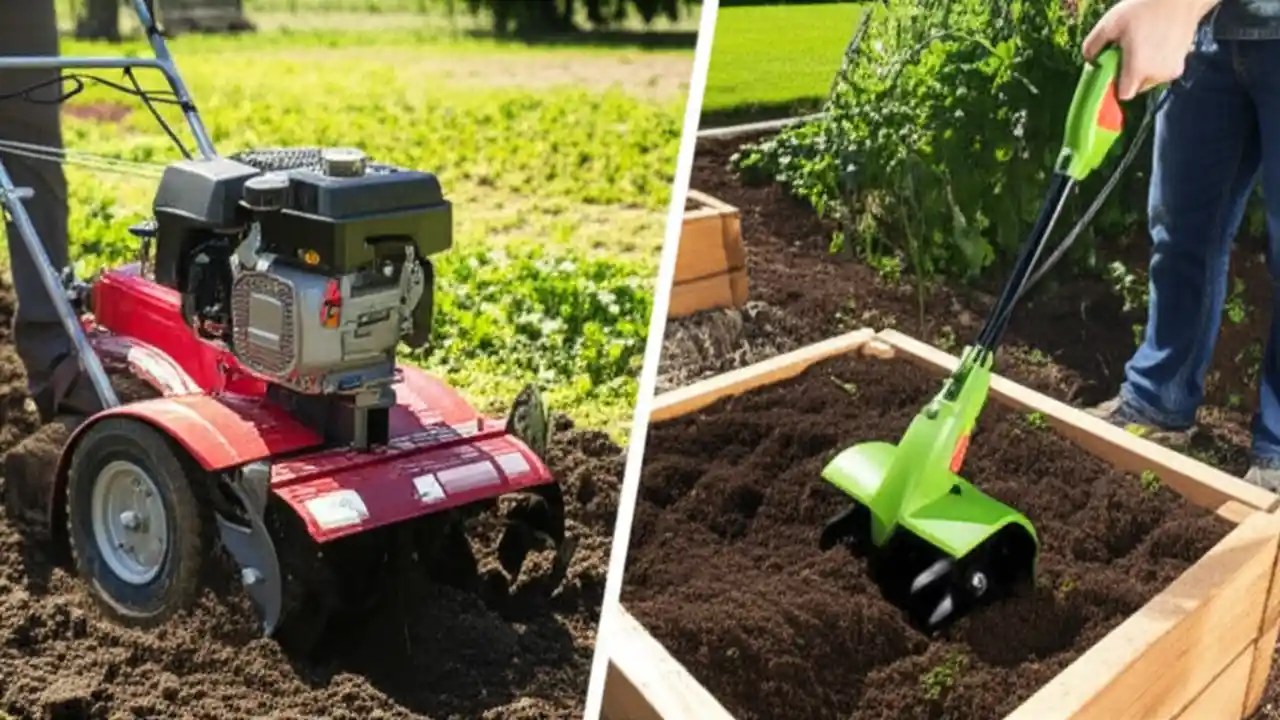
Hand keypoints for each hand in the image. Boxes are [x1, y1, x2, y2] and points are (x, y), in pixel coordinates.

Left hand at [1082, 0, 1216, 99]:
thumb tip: (1090, 61)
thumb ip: (1092, 46)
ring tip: (1142, 45)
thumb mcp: (1109, 24)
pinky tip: (1155, 43)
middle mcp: (1158, 75)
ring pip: (1150, 80)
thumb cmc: (1143, 9)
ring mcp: (1173, 71)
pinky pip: (1162, 71)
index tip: (1111, 69)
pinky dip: (1156, 63)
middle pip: (1136, 87)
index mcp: (1139, 70)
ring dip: (1143, 69)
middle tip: (1126, 52)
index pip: (1123, 94)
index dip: (1115, 85)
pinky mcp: (1183, 64)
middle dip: (1128, 75)